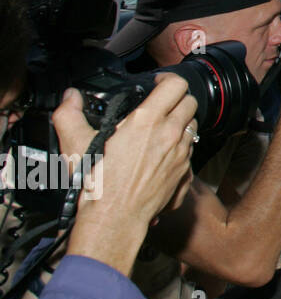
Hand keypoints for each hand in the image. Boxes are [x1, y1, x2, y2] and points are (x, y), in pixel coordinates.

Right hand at [56, 77, 197, 272]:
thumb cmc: (98, 184)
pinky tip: (164, 154)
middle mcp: (170, 134)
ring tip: (161, 130)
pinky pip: (191, 151)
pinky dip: (181, 147)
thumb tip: (70, 98)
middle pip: (190, 102)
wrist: (115, 219)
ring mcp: (182, 154)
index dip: (167, 80)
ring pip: (193, 126)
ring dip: (181, 123)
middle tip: (161, 106)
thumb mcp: (75, 144)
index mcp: (147, 121)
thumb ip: (69, 114)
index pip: (176, 85)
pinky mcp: (185, 172)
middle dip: (177, 99)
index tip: (157, 84)